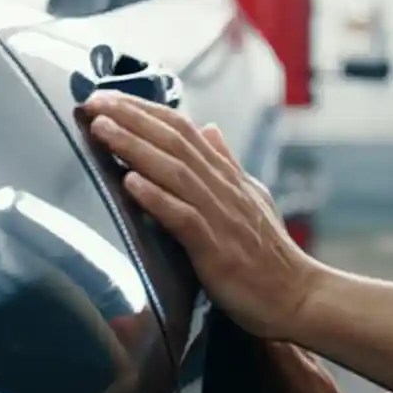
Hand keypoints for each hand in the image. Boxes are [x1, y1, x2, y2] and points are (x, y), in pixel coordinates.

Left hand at [82, 91, 324, 338]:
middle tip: (94, 101)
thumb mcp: (251, 196)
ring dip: (135, 148)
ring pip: (174, 172)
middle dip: (131, 118)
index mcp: (227, 175)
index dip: (145, 109)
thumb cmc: (269, 253)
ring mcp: (220, 216)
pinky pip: (183, 218)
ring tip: (101, 130)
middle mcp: (223, 188)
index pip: (183, 129)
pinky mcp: (216, 249)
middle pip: (174, 141)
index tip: (109, 96)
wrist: (297, 295)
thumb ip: (227, 163)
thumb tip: (210, 128)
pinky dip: (157, 198)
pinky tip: (131, 184)